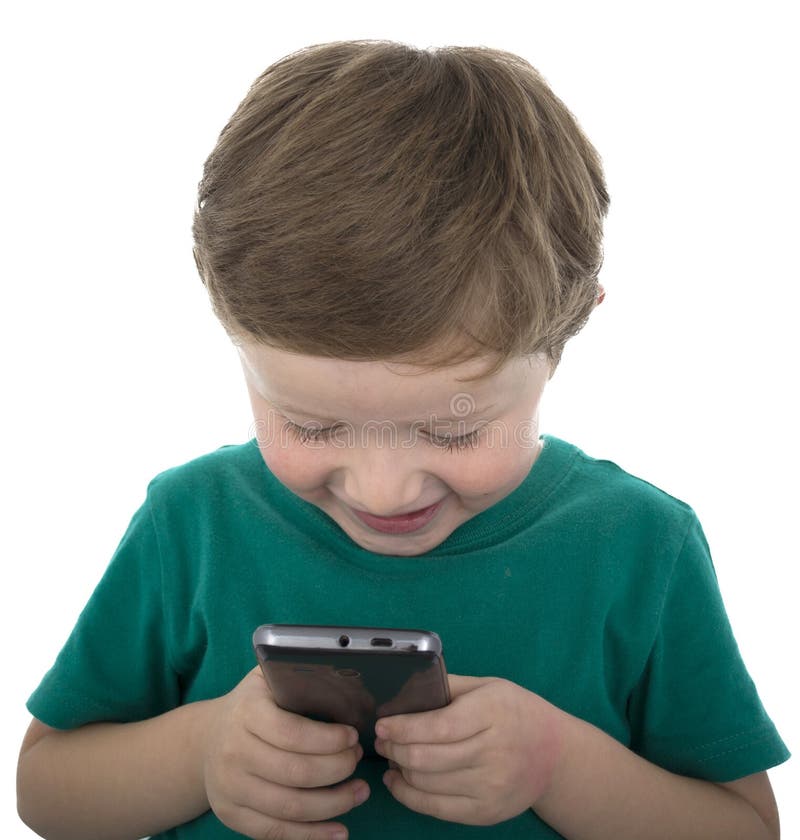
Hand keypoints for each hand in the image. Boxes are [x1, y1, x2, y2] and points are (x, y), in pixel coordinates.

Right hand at [203, 666, 368, 839]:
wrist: (207, 738)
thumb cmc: (253, 705)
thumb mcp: (267, 679)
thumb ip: (298, 677)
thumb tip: (346, 682)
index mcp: (247, 713)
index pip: (292, 733)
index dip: (329, 740)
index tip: (352, 736)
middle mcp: (233, 752)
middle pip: (295, 773)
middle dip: (338, 769)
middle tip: (357, 760)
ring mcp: (230, 787)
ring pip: (289, 807)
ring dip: (333, 804)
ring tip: (359, 791)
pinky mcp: (231, 815)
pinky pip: (275, 832)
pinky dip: (311, 836)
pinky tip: (338, 830)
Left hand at [374, 675, 568, 825]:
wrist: (554, 754)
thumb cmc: (515, 711)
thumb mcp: (487, 686)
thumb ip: (447, 687)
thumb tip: (402, 692)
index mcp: (492, 713)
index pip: (439, 727)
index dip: (404, 728)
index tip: (382, 725)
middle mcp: (494, 752)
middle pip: (428, 758)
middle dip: (394, 749)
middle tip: (382, 741)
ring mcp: (491, 787)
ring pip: (427, 785)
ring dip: (399, 771)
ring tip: (391, 757)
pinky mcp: (486, 813)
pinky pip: (437, 809)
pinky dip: (409, 796)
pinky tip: (398, 781)